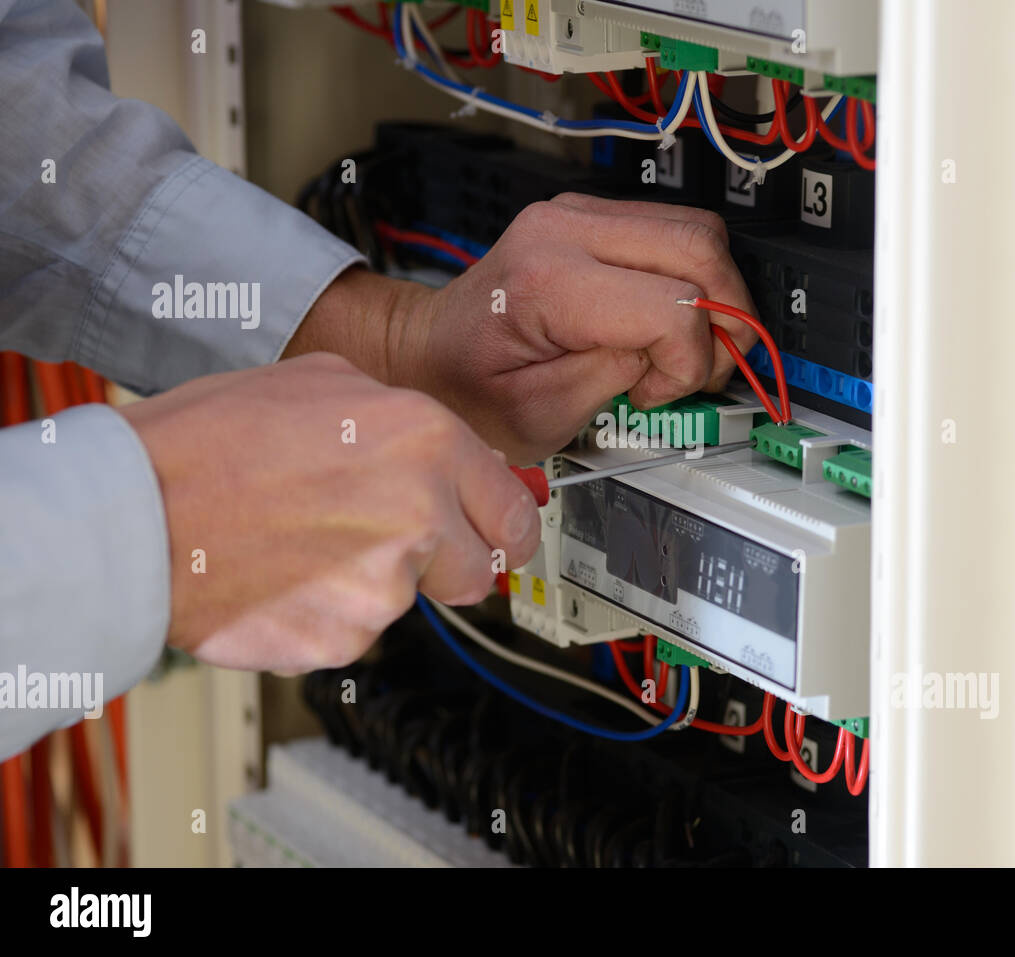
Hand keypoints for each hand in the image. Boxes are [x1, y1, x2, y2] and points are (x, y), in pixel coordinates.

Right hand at [119, 353, 539, 673]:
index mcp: (427, 442)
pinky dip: (327, 615)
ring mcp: (383, 587)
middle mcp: (419, 515)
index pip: (516, 514)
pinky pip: (356, 633)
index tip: (496, 537)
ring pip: (409, 603)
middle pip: (478, 573)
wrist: (131, 512)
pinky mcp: (340, 641)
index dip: (502, 527)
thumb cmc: (210, 441)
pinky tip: (282, 576)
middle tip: (390, 544)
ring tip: (305, 543)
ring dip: (374, 584)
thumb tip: (451, 454)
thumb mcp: (325, 380)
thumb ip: (405, 422)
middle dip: (446, 563)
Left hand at [289, 196, 758, 462]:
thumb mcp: (539, 415)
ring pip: (700, 230)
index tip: (658, 394)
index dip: (687, 362)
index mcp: (547, 281)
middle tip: (702, 371)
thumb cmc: (468, 388)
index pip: (672, 305)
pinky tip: (665, 321)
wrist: (428, 351)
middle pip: (701, 249)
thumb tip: (673, 353)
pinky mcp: (591, 215)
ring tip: (684, 348)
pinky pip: (675, 230)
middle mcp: (564, 229)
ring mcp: (579, 212)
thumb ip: (614, 378)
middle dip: (725, 320)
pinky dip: (692, 278)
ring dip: (715, 295)